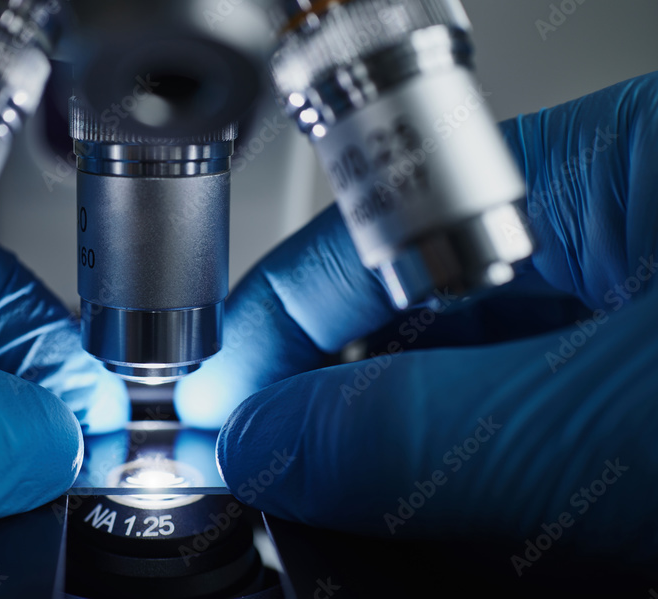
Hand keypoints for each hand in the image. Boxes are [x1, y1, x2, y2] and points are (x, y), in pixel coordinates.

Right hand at [175, 74, 657, 566]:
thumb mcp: (606, 417)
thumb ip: (420, 430)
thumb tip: (268, 443)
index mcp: (620, 176)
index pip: (378, 233)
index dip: (271, 328)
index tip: (212, 410)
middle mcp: (629, 256)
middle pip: (415, 337)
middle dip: (334, 430)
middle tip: (279, 501)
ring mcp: (644, 354)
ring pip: (470, 418)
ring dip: (400, 501)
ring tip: (345, 553)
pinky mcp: (649, 432)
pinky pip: (538, 474)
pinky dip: (480, 529)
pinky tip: (437, 563)